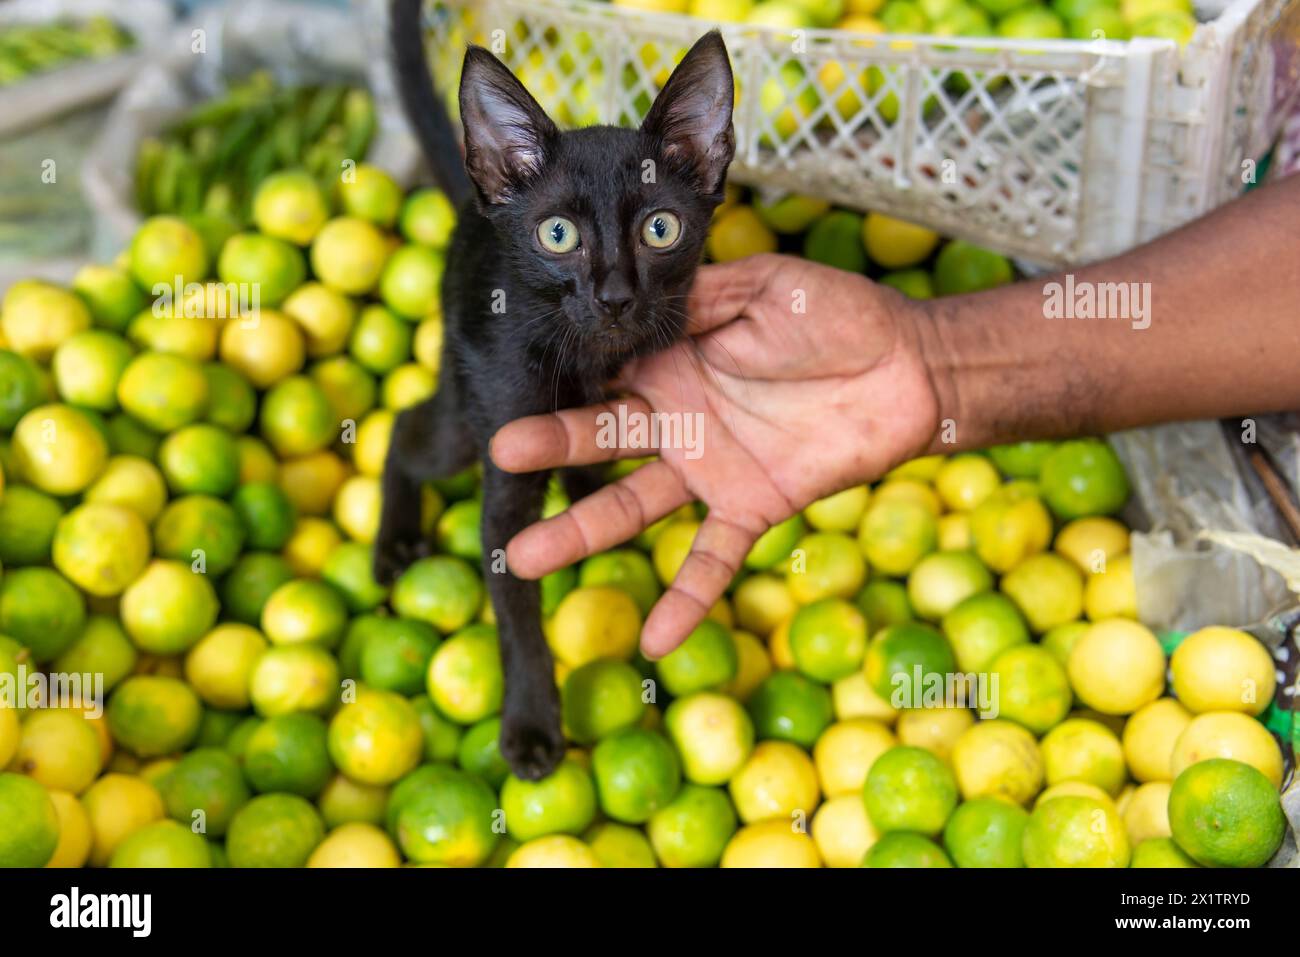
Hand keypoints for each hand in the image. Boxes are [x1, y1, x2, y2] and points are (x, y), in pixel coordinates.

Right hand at [489, 253, 941, 656]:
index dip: (561, 383)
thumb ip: (701, 296)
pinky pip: (712, 560)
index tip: (512, 387)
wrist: (912, 366)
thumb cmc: (838, 315)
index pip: (603, 374)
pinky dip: (686, 600)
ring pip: (634, 507)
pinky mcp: (753, 507)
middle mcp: (678, 419)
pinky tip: (655, 643)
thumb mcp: (764, 285)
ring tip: (526, 560)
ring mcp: (711, 469)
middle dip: (548, 449)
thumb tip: (634, 301)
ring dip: (583, 533)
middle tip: (497, 458)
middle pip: (600, 440)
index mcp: (673, 361)